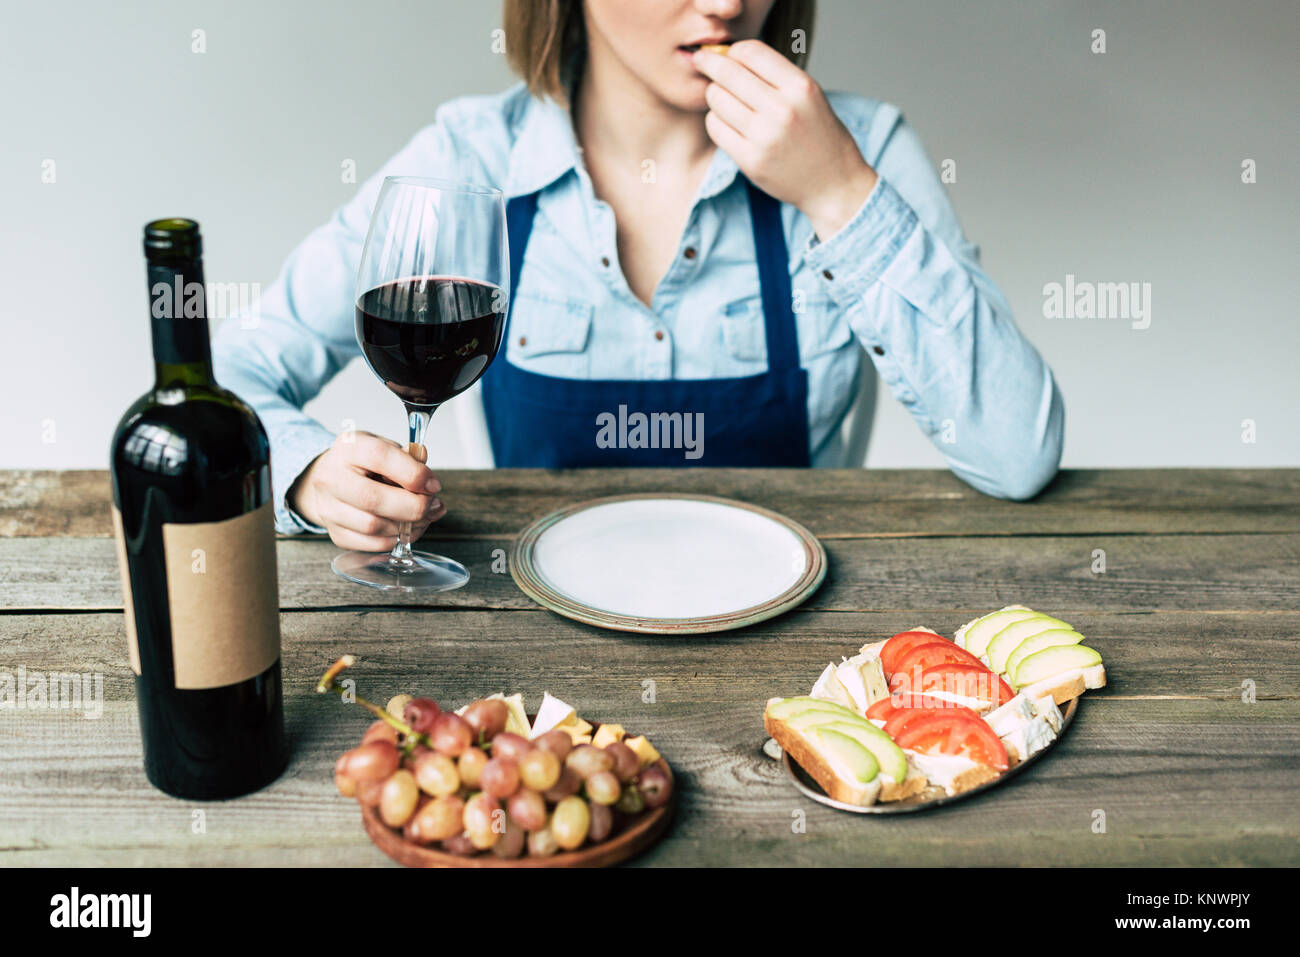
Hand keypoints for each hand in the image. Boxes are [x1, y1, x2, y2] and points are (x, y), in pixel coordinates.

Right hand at [288, 431, 445, 549]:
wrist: (332, 480)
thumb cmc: (364, 463)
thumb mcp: (386, 447)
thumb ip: (409, 459)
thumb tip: (429, 480)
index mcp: (348, 448)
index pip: (380, 457)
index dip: (413, 474)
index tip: (433, 485)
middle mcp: (331, 478)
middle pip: (372, 499)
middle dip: (413, 506)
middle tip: (433, 505)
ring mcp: (329, 509)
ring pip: (372, 526)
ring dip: (408, 526)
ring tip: (424, 517)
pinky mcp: (337, 534)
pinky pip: (372, 544)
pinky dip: (397, 539)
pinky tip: (408, 529)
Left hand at [694, 40, 878, 240]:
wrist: (833, 183)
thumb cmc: (818, 136)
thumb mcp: (809, 96)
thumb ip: (775, 76)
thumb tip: (729, 56)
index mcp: (800, 87)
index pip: (751, 52)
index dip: (733, 50)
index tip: (727, 55)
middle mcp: (783, 110)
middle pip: (728, 73)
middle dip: (711, 64)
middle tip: (705, 64)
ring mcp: (765, 137)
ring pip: (717, 99)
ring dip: (715, 95)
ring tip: (726, 101)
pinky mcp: (750, 160)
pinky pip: (716, 127)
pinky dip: (716, 121)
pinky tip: (728, 123)